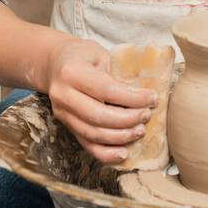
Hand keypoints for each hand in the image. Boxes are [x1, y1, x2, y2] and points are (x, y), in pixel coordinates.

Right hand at [39, 36, 156, 164]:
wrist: (54, 63)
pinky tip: (124, 153)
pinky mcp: (66, 126)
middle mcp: (63, 95)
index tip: (152, 98)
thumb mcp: (100, 54)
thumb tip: (145, 95)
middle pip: (99, 116)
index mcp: (72, 72)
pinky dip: (106, 153)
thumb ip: (117, 73)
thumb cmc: (83, 56)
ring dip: (120, 137)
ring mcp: (62, 113)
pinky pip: (86, 145)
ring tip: (140, 130)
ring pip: (93, 134)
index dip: (132, 98)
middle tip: (146, 115)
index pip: (107, 90)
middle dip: (128, 119)